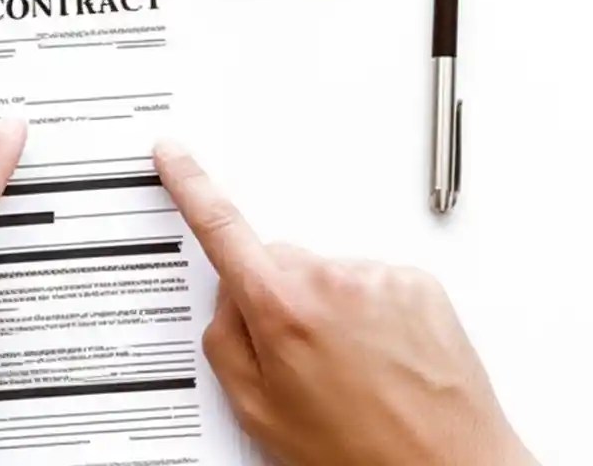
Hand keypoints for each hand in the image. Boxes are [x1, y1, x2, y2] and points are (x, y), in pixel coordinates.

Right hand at [153, 142, 537, 465]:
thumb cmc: (360, 454)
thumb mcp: (258, 412)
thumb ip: (225, 343)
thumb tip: (228, 301)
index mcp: (280, 310)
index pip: (221, 229)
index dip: (190, 185)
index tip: (174, 155)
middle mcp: (330, 282)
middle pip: (279, 262)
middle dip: (277, 298)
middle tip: (299, 362)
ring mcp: (379, 279)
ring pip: (328, 276)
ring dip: (330, 311)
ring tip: (352, 372)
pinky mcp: (418, 284)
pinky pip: (373, 284)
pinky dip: (371, 315)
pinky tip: (381, 361)